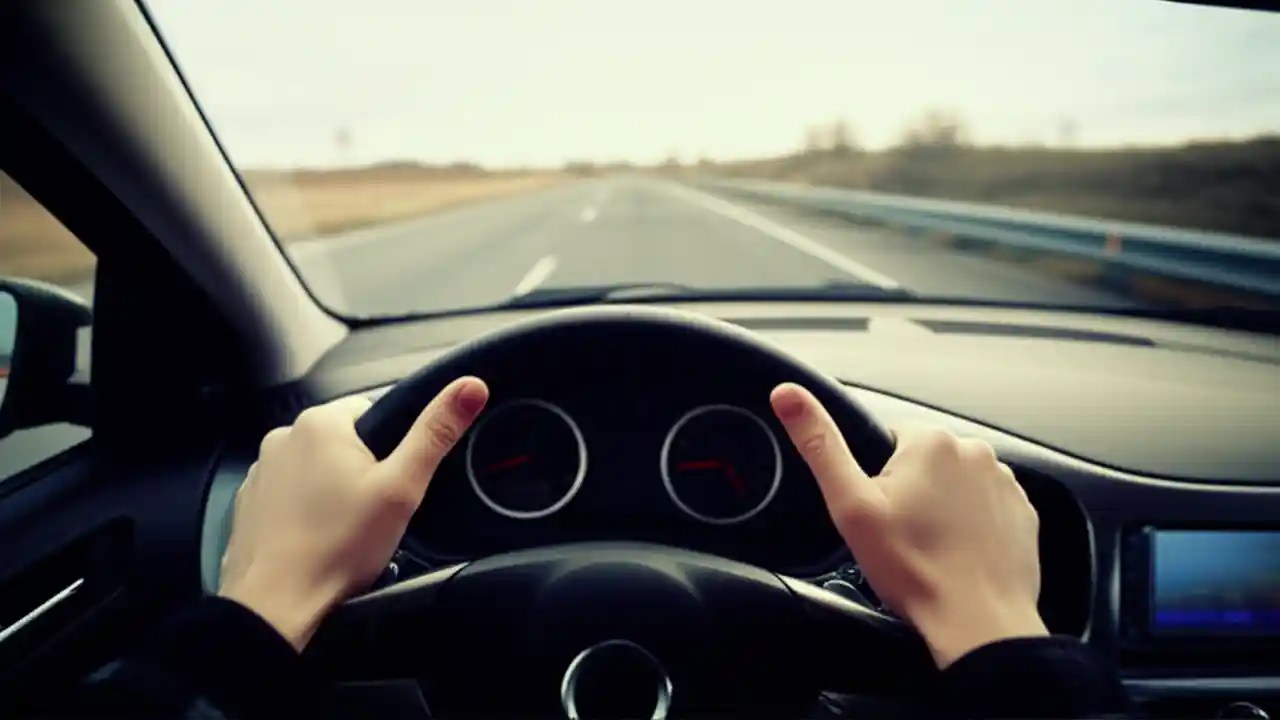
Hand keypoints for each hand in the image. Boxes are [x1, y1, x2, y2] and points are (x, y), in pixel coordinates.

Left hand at [218, 376, 488, 650]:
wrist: (275, 603)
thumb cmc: (340, 545)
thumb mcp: (402, 487)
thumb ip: (436, 433)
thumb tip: (471, 386)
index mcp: (321, 422)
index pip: (373, 413)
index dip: (392, 449)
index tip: (392, 484)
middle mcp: (283, 436)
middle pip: (344, 442)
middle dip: (362, 471)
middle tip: (372, 512)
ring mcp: (260, 470)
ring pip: (315, 469)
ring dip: (331, 490)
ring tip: (343, 530)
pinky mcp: (247, 502)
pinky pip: (289, 494)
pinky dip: (304, 510)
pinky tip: (316, 538)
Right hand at [770, 383, 1046, 667]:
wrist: (977, 622)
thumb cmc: (914, 569)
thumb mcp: (850, 505)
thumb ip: (819, 444)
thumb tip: (787, 394)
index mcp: (930, 441)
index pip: (890, 443)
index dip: (877, 481)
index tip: (880, 514)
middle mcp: (975, 451)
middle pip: (924, 463)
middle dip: (910, 493)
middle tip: (901, 535)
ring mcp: (1005, 483)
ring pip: (955, 485)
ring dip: (942, 508)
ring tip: (931, 548)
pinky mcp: (1023, 513)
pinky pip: (986, 508)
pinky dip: (971, 527)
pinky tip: (958, 554)